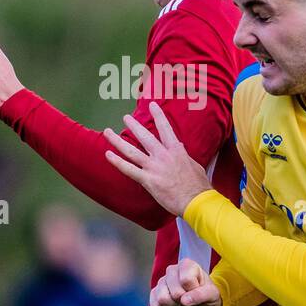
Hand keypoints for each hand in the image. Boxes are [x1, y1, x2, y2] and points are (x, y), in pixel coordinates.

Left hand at [102, 101, 210, 216]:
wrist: (196, 200)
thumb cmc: (198, 185)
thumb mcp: (195, 165)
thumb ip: (184, 155)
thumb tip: (179, 145)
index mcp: (176, 150)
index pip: (165, 128)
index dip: (158, 115)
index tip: (152, 105)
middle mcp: (163, 156)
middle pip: (145, 136)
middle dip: (134, 125)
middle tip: (125, 117)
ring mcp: (154, 167)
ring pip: (131, 151)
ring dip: (118, 141)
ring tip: (108, 132)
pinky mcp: (148, 180)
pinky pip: (129, 169)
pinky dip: (117, 162)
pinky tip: (108, 155)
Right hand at [150, 259, 221, 305]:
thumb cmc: (207, 298)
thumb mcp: (212, 295)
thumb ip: (201, 295)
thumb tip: (184, 300)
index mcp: (187, 265)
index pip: (186, 280)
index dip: (193, 291)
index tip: (197, 291)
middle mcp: (172, 270)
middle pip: (175, 291)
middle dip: (184, 300)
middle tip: (189, 299)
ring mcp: (161, 282)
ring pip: (162, 298)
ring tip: (180, 303)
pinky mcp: (154, 294)